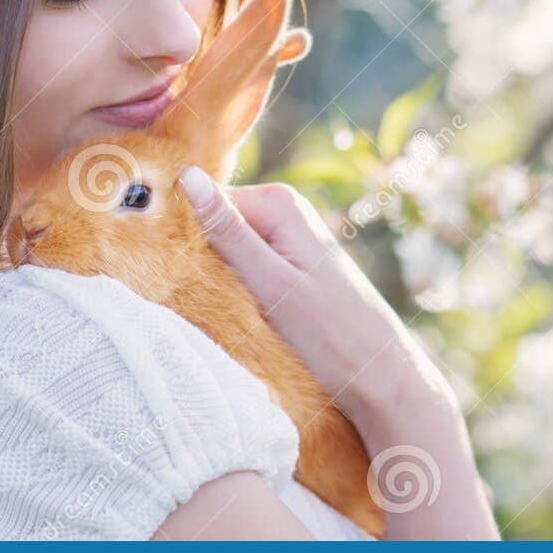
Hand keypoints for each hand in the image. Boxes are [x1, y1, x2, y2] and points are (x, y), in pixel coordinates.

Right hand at [177, 165, 499, 538]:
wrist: (382, 378)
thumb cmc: (330, 335)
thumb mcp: (270, 283)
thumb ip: (227, 231)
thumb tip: (186, 175)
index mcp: (278, 202)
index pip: (203, 201)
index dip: (182, 235)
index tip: (169, 271)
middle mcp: (285, 211)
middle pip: (214, 225)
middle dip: (199, 257)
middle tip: (197, 297)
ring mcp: (289, 239)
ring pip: (227, 250)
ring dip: (216, 277)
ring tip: (221, 310)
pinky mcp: (292, 267)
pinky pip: (246, 268)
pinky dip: (235, 289)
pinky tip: (237, 315)